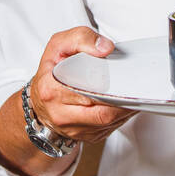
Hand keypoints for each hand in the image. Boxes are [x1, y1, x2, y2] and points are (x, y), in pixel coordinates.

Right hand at [29, 27, 137, 143]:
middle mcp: (60, 114)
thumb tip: (105, 48)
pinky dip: (121, 117)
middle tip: (135, 87)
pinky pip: (109, 129)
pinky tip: (123, 104)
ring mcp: (73, 129)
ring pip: (108, 123)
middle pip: (102, 114)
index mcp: (52, 91)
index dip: (109, 90)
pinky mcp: (85, 136)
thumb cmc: (50, 72)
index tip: (123, 80)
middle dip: (122, 101)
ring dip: (125, 110)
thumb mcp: (59, 45)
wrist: (39, 99)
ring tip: (132, 94)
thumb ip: (81, 39)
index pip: (88, 94)